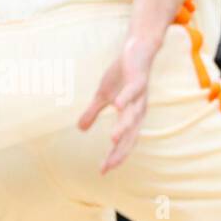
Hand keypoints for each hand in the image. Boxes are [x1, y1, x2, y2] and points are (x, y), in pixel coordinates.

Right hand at [78, 34, 157, 172]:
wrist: (138, 49)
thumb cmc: (122, 74)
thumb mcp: (103, 95)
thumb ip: (93, 112)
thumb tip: (81, 129)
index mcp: (131, 116)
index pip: (124, 142)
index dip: (115, 156)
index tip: (103, 171)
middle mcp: (138, 110)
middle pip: (131, 135)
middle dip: (120, 151)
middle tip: (109, 166)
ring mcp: (139, 96)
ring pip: (132, 115)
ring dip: (123, 128)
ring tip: (112, 140)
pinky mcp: (138, 80)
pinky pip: (132, 91)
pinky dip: (126, 98)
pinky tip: (117, 105)